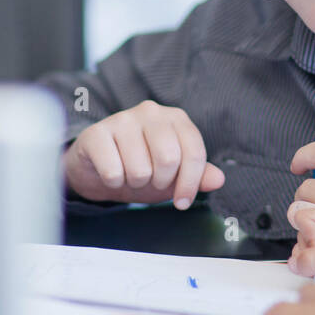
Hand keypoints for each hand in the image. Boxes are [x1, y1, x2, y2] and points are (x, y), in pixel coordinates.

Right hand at [62, 100, 224, 209]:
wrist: (97, 167)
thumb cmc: (140, 167)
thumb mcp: (173, 175)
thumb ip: (197, 176)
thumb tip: (218, 179)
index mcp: (175, 118)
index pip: (194, 152)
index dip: (190, 184)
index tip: (182, 203)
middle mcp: (151, 112)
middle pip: (169, 159)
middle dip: (161, 182)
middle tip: (151, 182)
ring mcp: (122, 119)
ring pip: (140, 170)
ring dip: (135, 183)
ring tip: (130, 175)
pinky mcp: (96, 133)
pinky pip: (113, 172)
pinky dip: (114, 182)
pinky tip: (111, 172)